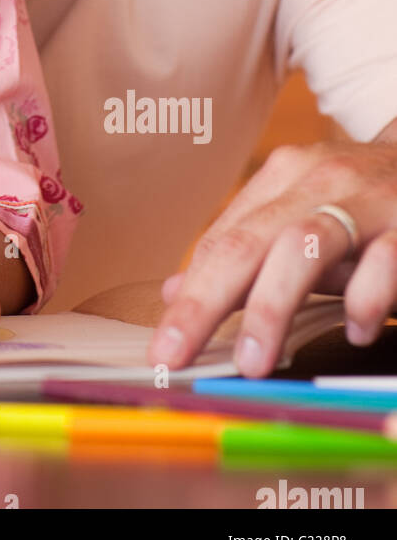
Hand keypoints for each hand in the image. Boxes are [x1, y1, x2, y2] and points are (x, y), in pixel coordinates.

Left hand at [149, 126, 396, 376]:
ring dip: (271, 306)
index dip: (188, 296)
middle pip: (247, 243)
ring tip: (252, 361)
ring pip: (303, 248)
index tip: (164, 347)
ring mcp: (366, 199)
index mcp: (283, 178)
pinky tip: (356, 330)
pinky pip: (383, 261)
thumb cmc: (366, 202)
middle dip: (205, 303)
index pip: (222, 241)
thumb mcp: (303, 216)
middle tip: (178, 353)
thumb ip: (247, 251)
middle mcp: (317, 181)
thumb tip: (176, 292)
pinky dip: (366, 299)